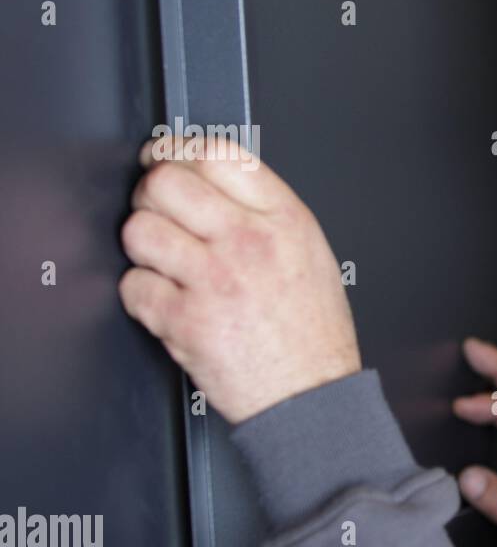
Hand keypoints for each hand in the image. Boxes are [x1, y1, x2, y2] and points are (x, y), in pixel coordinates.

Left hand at [118, 134, 361, 424]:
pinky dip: (144, 296)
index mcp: (285, 220)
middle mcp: (250, 242)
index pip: (217, 152)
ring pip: (139, 229)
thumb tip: (206, 178)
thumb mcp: (310, 253)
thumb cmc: (312, 334)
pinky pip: (133, 285)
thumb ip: (263, 212)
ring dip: (143, 247)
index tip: (164, 158)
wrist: (311, 396)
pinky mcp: (184, 320)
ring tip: (167, 266)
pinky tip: (171, 305)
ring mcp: (215, 280)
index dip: (178, 149)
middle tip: (158, 215)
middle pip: (165, 181)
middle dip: (151, 197)